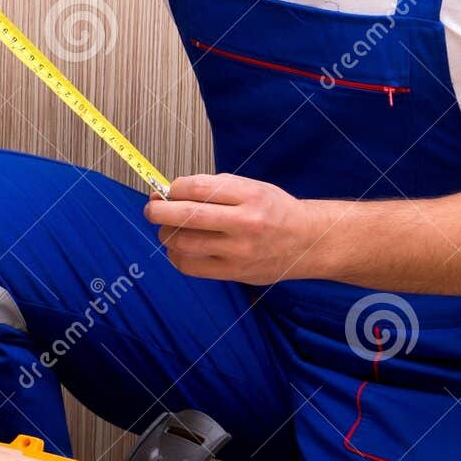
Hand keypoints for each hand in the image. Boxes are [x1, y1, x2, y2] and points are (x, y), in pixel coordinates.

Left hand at [143, 172, 326, 283]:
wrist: (308, 242)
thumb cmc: (275, 211)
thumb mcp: (252, 187)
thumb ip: (214, 188)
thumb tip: (171, 192)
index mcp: (249, 196)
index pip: (198, 188)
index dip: (173, 189)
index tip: (167, 190)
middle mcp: (245, 224)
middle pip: (186, 216)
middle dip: (159, 211)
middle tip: (152, 209)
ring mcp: (239, 252)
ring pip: (184, 243)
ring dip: (166, 234)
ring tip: (169, 229)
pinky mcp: (234, 273)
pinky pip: (190, 266)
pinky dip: (176, 256)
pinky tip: (180, 248)